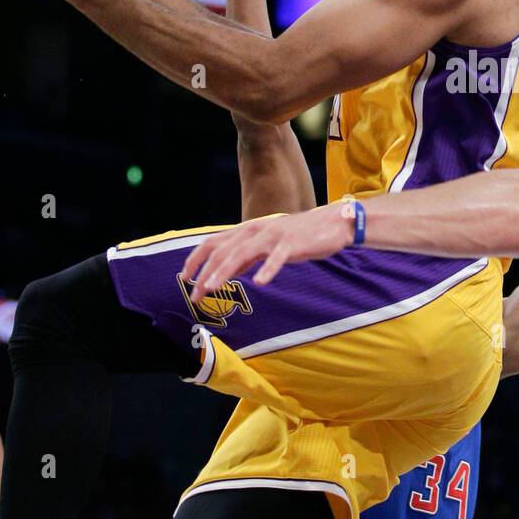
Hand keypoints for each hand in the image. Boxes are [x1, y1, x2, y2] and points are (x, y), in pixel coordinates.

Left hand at [181, 204, 353, 302]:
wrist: (334, 224)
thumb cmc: (300, 237)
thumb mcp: (268, 245)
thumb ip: (247, 256)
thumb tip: (225, 271)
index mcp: (249, 230)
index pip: (214, 242)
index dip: (196, 259)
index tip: (184, 277)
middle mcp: (258, 230)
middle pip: (224, 250)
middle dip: (205, 272)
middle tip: (194, 294)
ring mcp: (275, 236)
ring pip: (244, 252)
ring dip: (225, 270)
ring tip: (212, 287)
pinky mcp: (293, 244)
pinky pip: (278, 258)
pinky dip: (268, 269)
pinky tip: (260, 282)